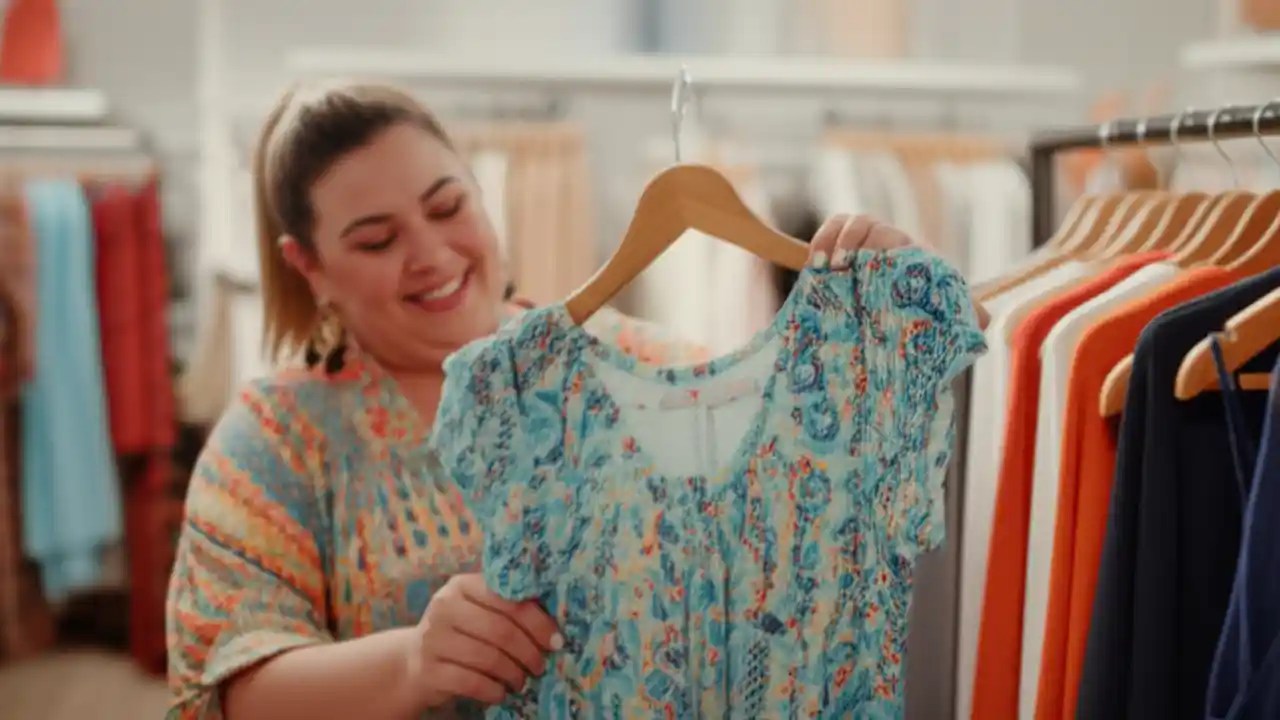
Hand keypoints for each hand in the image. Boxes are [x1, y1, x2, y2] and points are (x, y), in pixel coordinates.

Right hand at [406, 573, 562, 709]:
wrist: (415, 660)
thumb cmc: (461, 632)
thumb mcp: (479, 610)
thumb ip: (509, 607)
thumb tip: (555, 626)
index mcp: (462, 585)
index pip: (509, 599)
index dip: (538, 622)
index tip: (556, 640)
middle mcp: (444, 607)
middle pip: (501, 630)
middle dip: (529, 651)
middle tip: (540, 665)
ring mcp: (433, 639)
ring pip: (488, 658)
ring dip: (513, 673)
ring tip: (522, 681)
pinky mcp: (429, 670)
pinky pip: (472, 682)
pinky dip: (494, 690)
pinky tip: (502, 692)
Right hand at [809, 214, 989, 329]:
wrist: (907, 309)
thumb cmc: (926, 310)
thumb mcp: (947, 314)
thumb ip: (967, 315)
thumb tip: (983, 320)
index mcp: (916, 253)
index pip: (899, 239)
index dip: (881, 249)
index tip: (867, 266)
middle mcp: (891, 240)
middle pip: (872, 226)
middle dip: (855, 243)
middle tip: (841, 268)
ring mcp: (867, 240)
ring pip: (850, 222)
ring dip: (833, 239)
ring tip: (823, 267)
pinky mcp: (844, 244)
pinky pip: (832, 228)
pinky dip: (821, 240)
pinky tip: (811, 263)